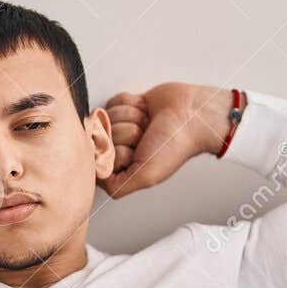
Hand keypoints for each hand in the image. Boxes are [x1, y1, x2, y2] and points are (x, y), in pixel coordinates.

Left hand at [99, 82, 234, 198]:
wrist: (192, 115)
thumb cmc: (174, 145)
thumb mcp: (145, 176)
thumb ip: (117, 185)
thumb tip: (93, 177)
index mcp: (122, 167)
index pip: (97, 157)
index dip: (116, 150)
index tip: (135, 151)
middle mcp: (120, 148)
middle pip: (100, 135)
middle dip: (125, 132)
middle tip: (145, 136)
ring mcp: (122, 127)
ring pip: (106, 116)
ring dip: (130, 117)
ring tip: (148, 123)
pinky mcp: (125, 107)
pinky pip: (112, 102)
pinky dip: (130, 103)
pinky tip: (146, 110)